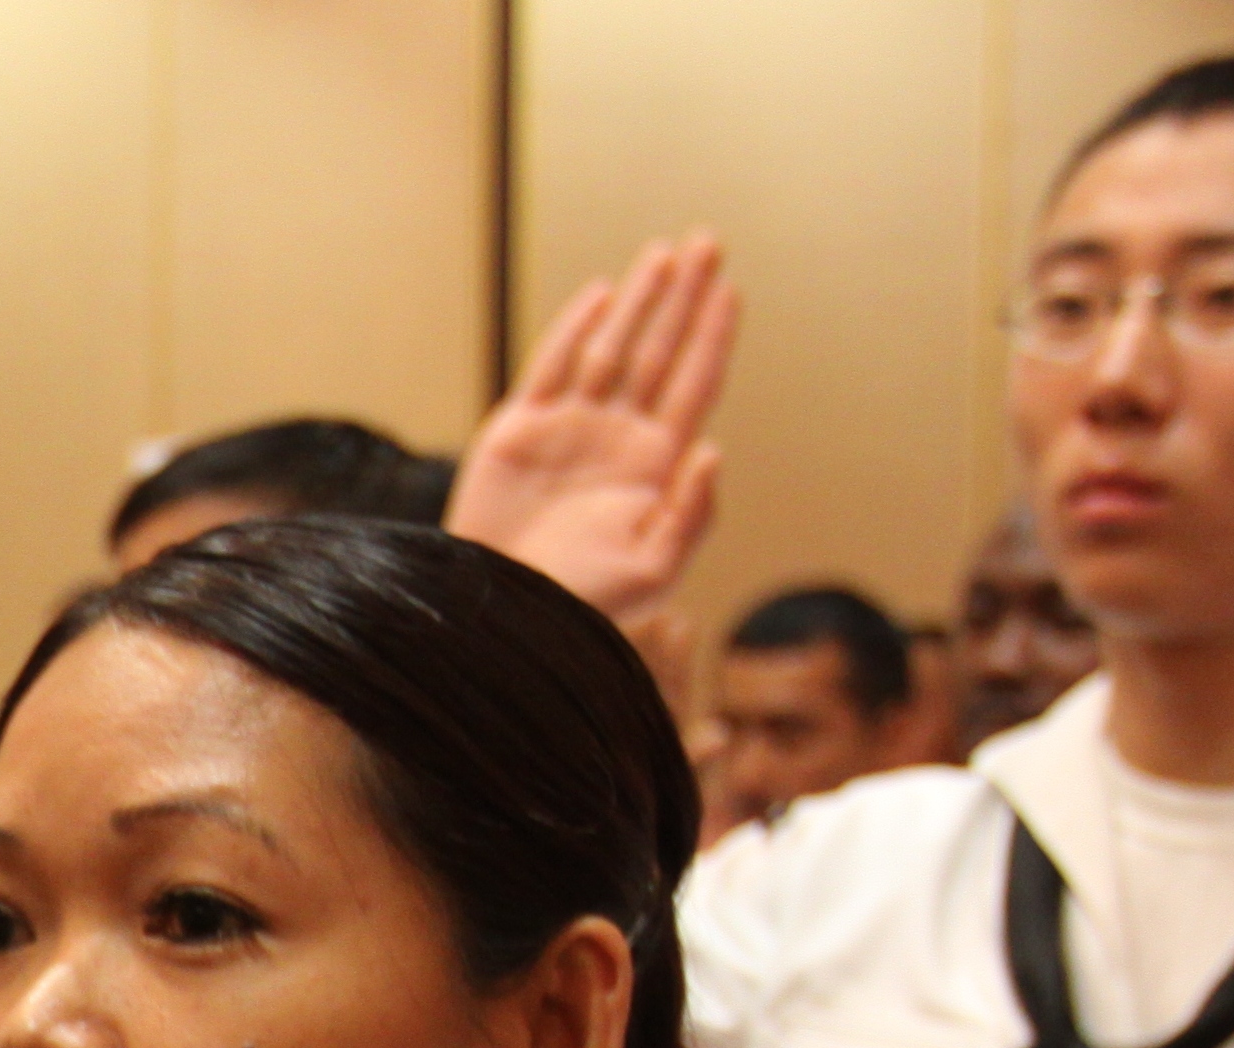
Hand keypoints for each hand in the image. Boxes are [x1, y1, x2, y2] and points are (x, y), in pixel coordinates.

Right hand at [446, 231, 734, 619]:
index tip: (730, 289)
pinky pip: (552, 365)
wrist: (503, 617)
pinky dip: (575, 327)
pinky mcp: (519, 429)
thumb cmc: (581, 605)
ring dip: (640, 300)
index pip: (693, 384)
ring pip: (613, 347)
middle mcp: (617, 436)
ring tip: (666, 254)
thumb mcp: (654, 570)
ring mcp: (569, 428)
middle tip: (709, 243)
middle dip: (686, 297)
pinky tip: (604, 294)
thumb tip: (712, 449)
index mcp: (655, 464)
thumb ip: (691, 513)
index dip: (713, 335)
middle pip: (661, 351)